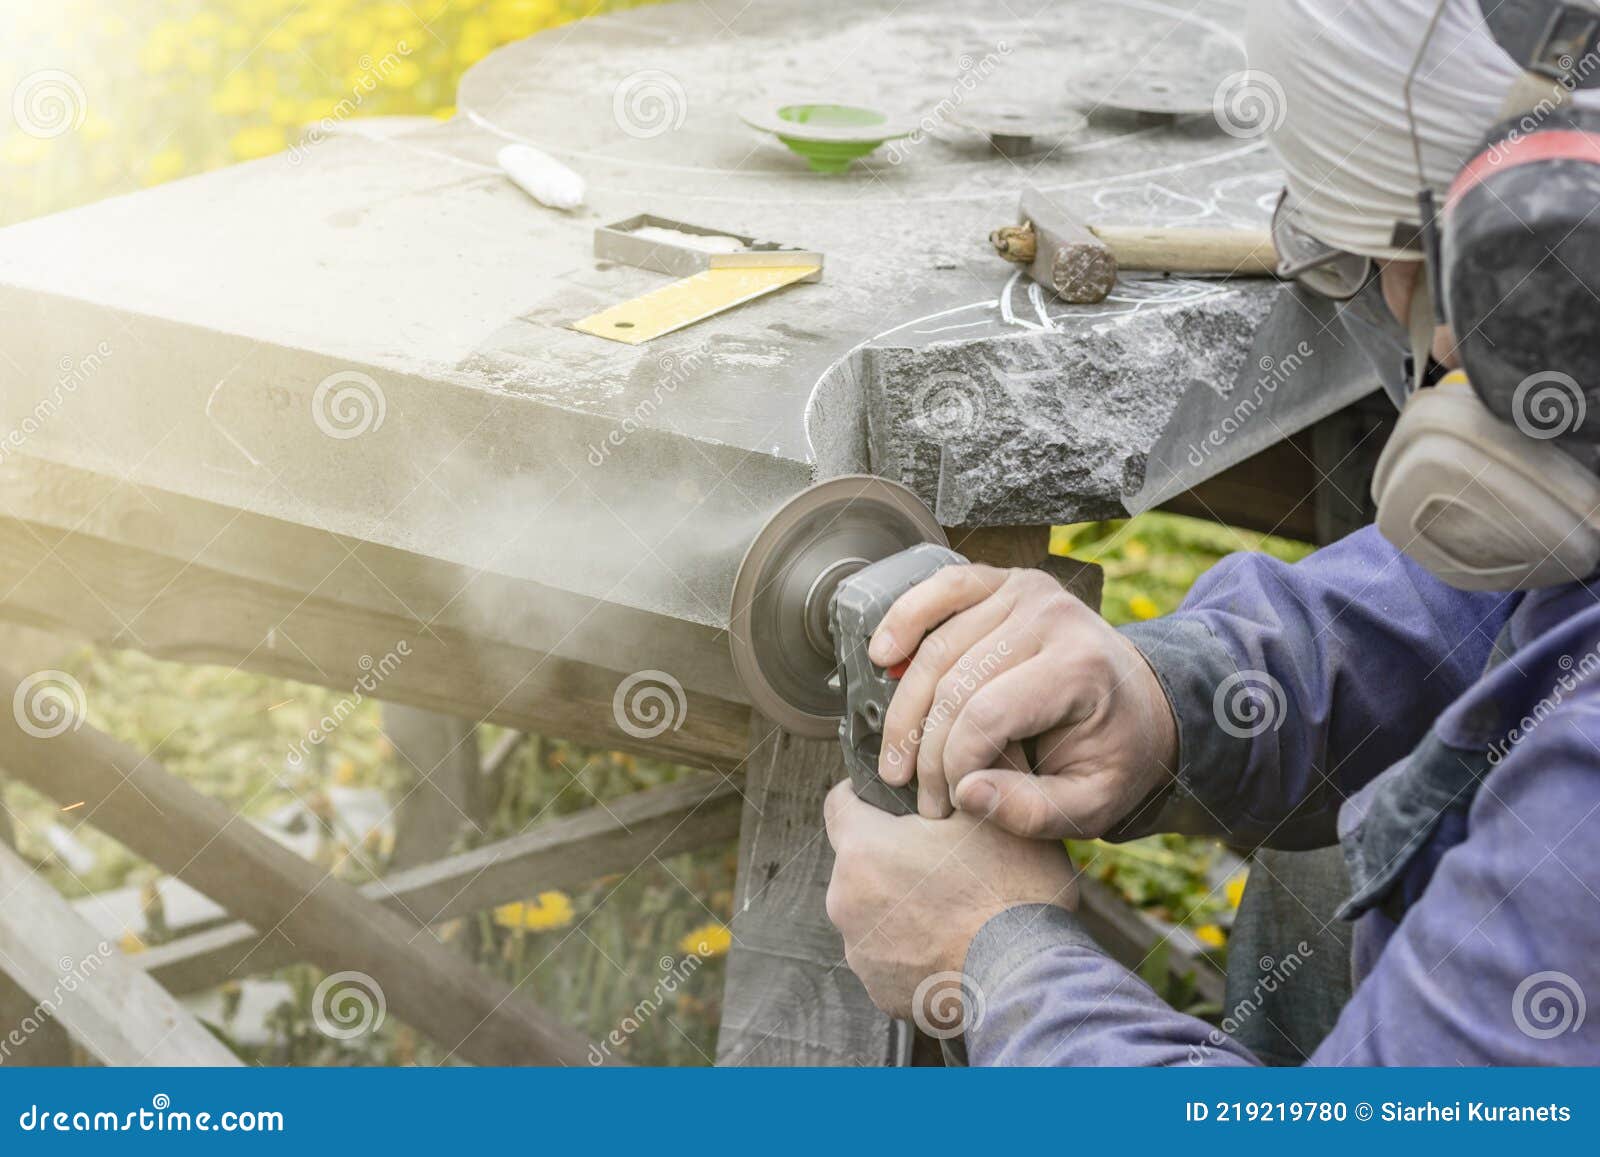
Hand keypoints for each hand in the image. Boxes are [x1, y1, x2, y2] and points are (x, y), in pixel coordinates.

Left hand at [823, 779, 1077, 1020]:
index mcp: (864, 848)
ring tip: (951, 907)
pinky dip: (909, 947)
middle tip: (941, 860)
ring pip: (873, 908)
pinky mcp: (878, 988)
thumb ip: (959, 779)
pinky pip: (887, 954)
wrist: (1026, 979)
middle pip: (860, 860)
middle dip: (891, 855)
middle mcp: (846, 898)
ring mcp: (860, 948)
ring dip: (899, 903)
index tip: (888, 800)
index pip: (839, 802)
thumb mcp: (991, 815)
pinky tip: (948, 942)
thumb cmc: (1011, 895)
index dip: (865, 794)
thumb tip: (957, 755)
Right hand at [869, 565, 1177, 837]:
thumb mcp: (1092, 805)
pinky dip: (905, 618)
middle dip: (925, 749)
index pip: (988, 715)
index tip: (950, 802)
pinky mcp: (1004, 581)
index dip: (953, 764)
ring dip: (905, 709)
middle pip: (955, 683)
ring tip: (896, 758)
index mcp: (1080, 668)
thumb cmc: (1112, 755)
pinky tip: (882, 655)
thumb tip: (966, 793)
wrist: (1136, 703)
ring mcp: (1026, 591)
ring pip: (937, 647)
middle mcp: (1053, 617)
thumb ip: (1033, 811)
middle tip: (921, 796)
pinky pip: (942, 589)